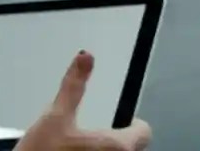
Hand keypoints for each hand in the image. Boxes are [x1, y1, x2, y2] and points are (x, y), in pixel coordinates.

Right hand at [15, 51, 152, 150]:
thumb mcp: (55, 116)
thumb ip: (73, 86)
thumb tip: (85, 58)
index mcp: (115, 146)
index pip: (144, 133)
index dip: (132, 123)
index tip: (121, 119)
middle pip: (129, 148)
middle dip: (115, 140)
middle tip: (92, 136)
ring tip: (78, 148)